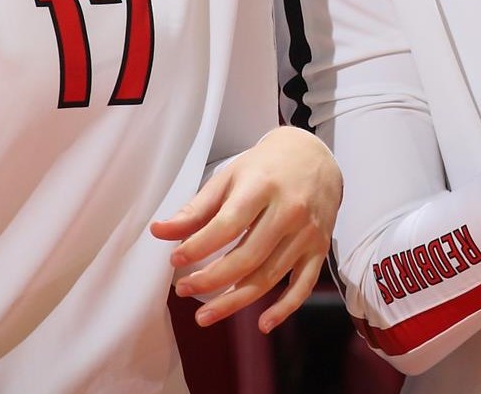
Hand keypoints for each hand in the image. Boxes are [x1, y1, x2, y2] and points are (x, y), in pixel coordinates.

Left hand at [149, 125, 341, 333]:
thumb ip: (196, 209)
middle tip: (183, 290)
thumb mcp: (229, 177)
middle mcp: (289, 211)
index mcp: (263, 187)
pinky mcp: (319, 248)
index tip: (175, 259)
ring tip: (205, 315)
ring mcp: (308, 232)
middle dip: (212, 279)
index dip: (199, 246)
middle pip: (248, 256)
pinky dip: (285, 307)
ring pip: (270, 275)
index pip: (228, 224)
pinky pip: (303, 284)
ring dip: (236, 301)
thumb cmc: (267, 167)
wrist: (313, 156)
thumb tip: (160, 232)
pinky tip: (262, 323)